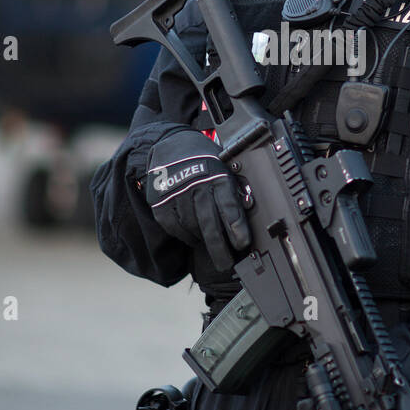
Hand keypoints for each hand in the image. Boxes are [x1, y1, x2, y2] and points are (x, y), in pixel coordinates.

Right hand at [142, 129, 251, 272]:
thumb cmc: (205, 161)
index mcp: (218, 175)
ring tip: (208, 242)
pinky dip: (185, 235)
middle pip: (209, 223)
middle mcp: (197, 184)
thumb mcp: (224, 167)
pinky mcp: (160, 201)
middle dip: (219, 248)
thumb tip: (248, 216)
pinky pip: (174, 227)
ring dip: (201, 239)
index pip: (228, 205)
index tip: (242, 244)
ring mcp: (177, 193)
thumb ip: (233, 190)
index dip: (236, 226)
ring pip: (192, 228)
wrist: (172, 144)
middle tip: (226, 264)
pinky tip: (191, 234)